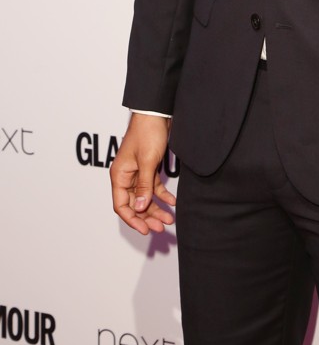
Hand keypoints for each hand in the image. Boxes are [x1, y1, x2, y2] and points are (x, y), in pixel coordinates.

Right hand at [110, 113, 175, 235]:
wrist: (157, 113)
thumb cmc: (147, 133)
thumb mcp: (148, 161)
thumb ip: (144, 185)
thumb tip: (140, 208)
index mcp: (119, 175)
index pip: (121, 205)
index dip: (133, 220)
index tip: (146, 230)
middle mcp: (126, 176)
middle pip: (134, 204)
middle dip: (147, 217)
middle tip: (161, 227)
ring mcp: (137, 173)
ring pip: (145, 197)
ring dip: (155, 209)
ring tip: (169, 219)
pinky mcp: (149, 168)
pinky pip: (153, 187)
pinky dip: (162, 195)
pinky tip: (172, 202)